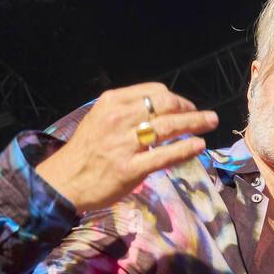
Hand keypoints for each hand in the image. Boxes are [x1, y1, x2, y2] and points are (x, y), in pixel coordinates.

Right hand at [36, 82, 219, 210]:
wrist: (64, 181)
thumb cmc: (84, 152)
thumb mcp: (99, 119)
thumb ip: (125, 112)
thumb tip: (158, 110)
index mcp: (112, 103)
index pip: (154, 92)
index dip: (176, 99)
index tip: (187, 107)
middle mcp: (119, 119)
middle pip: (165, 106)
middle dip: (191, 110)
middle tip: (207, 117)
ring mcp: (125, 144)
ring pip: (169, 128)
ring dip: (195, 124)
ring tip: (210, 125)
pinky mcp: (130, 169)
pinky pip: (164, 155)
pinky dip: (185, 149)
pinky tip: (198, 146)